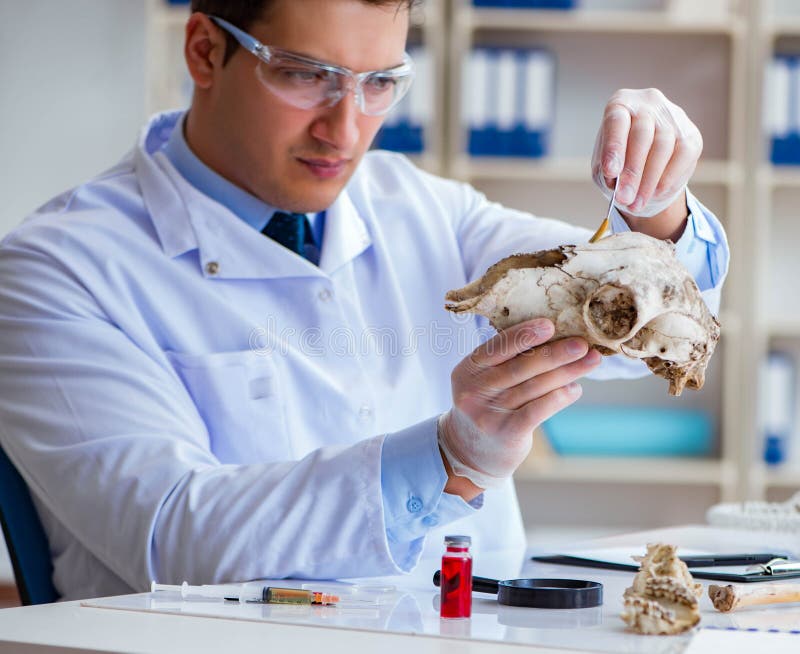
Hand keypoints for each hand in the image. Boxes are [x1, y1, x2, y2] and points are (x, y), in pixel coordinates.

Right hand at [438, 318, 601, 489]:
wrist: (470, 453)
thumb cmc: (487, 407)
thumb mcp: (483, 382)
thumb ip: (506, 363)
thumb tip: (553, 337)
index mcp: (468, 370)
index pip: (497, 347)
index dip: (524, 334)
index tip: (551, 325)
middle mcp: (474, 391)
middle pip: (521, 366)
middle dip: (555, 353)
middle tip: (582, 344)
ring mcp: (488, 413)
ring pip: (534, 387)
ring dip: (566, 373)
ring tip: (589, 362)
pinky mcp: (506, 433)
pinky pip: (538, 410)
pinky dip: (559, 397)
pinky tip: (575, 389)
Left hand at [591, 88, 702, 218]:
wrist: (646, 164)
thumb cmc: (619, 160)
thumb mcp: (605, 165)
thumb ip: (607, 171)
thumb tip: (616, 181)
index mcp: (621, 104)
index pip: (617, 122)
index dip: (614, 148)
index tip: (610, 172)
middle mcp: (648, 103)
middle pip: (642, 136)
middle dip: (632, 172)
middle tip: (624, 198)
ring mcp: (673, 116)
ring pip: (662, 147)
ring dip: (648, 181)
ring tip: (636, 204)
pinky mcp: (691, 134)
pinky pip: (682, 155)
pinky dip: (667, 177)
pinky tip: (656, 193)